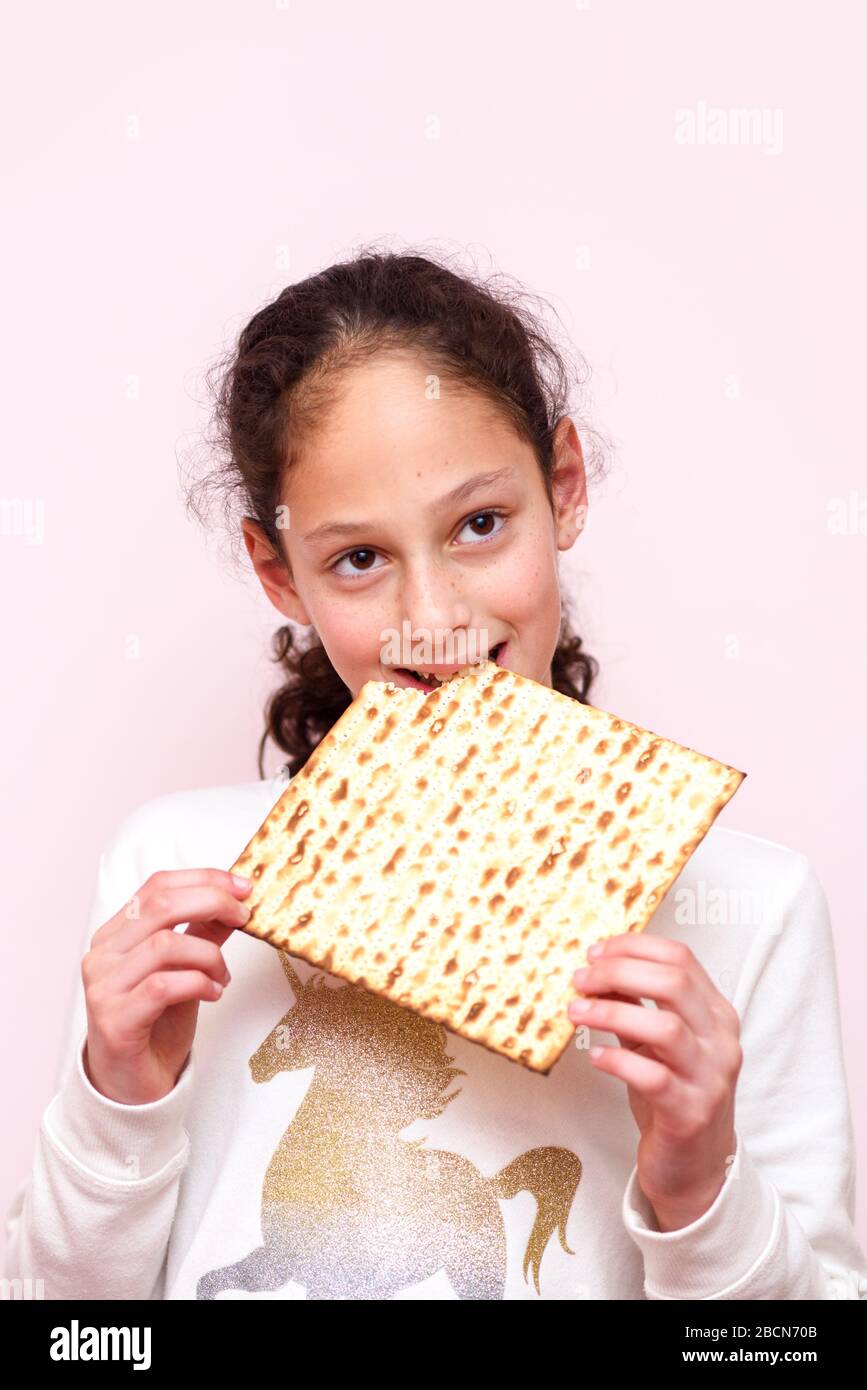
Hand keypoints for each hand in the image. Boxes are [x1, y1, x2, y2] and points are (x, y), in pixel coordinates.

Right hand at [82, 869, 252, 1105]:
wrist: (133, 1086)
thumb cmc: (156, 1024)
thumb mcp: (186, 969)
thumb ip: (203, 933)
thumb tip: (234, 899)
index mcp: (115, 933)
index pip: (157, 886)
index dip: (203, 879)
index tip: (242, 887)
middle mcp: (103, 954)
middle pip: (161, 905)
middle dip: (213, 903)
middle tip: (244, 916)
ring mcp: (104, 986)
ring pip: (165, 944)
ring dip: (209, 955)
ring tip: (223, 976)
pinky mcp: (115, 1019)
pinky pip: (164, 985)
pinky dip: (199, 984)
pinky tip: (214, 994)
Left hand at [568, 934, 741, 1230]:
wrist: (695, 1167)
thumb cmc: (673, 1096)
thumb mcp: (657, 1043)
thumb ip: (636, 1005)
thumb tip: (597, 968)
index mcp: (715, 1014)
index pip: (681, 958)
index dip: (634, 947)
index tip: (595, 952)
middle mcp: (720, 1040)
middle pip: (674, 983)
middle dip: (619, 972)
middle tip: (581, 979)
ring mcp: (709, 1077)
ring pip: (666, 1028)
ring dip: (613, 1014)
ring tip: (577, 1012)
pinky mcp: (691, 1113)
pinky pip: (654, 1078)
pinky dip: (618, 1061)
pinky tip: (594, 1057)